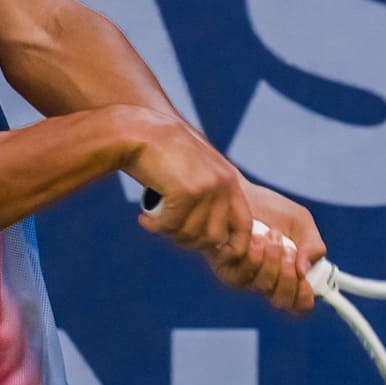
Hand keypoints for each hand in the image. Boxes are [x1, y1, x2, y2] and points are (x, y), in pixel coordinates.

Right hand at [122, 111, 255, 267]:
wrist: (141, 131)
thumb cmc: (163, 153)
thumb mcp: (196, 172)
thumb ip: (209, 198)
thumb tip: (214, 240)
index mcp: (230, 181)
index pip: (244, 226)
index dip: (233, 247)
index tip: (212, 254)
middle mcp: (223, 185)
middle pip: (214, 238)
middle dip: (189, 241)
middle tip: (168, 229)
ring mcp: (206, 189)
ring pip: (190, 235)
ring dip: (168, 233)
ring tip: (154, 221)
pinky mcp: (186, 192)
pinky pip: (171, 226)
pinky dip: (154, 226)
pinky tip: (144, 219)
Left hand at [203, 183, 325, 316]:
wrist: (242, 194)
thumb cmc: (273, 209)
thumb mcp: (302, 223)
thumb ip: (313, 246)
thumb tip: (303, 271)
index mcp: (292, 276)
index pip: (300, 304)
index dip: (304, 296)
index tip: (305, 277)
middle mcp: (270, 282)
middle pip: (283, 300)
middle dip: (288, 274)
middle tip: (287, 248)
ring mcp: (249, 280)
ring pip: (265, 286)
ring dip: (272, 258)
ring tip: (270, 234)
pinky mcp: (229, 272)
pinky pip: (244, 276)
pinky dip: (253, 256)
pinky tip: (253, 237)